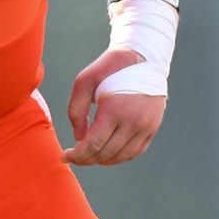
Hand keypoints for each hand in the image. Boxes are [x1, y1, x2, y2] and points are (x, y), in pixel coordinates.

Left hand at [64, 47, 165, 165]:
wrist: (145, 57)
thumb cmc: (111, 67)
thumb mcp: (85, 80)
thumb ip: (76, 108)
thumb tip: (78, 137)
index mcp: (115, 109)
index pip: (94, 144)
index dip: (77, 155)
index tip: (65, 157)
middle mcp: (134, 121)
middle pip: (106, 153)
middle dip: (86, 159)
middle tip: (74, 157)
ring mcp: (147, 126)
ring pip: (121, 156)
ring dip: (102, 160)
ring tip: (89, 156)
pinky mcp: (153, 127)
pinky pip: (136, 151)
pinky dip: (120, 157)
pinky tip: (107, 153)